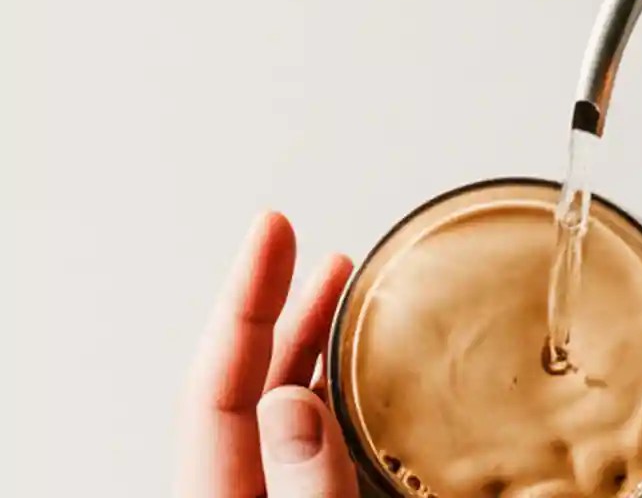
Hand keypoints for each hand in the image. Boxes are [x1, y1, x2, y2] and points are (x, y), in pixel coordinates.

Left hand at [177, 212, 359, 497]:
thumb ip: (306, 485)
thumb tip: (293, 402)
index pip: (220, 382)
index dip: (246, 294)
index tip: (272, 228)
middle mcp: (241, 491)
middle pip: (251, 381)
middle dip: (282, 302)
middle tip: (308, 241)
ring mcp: (277, 497)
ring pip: (287, 405)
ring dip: (313, 338)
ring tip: (344, 283)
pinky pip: (318, 440)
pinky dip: (337, 388)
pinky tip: (364, 366)